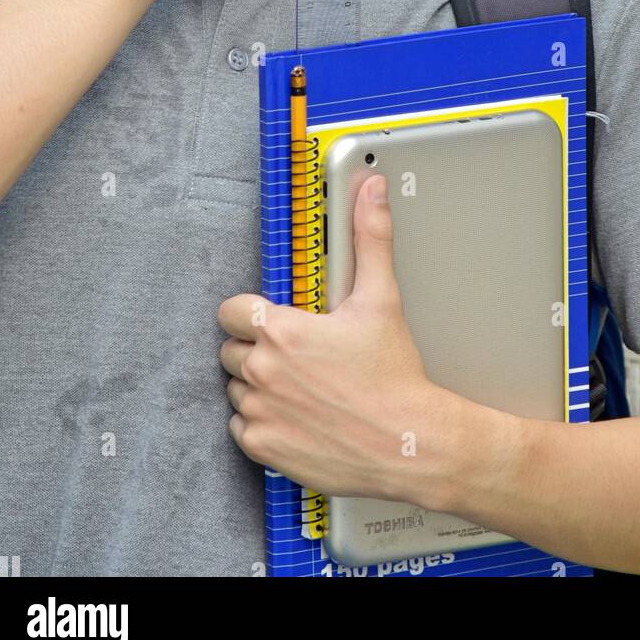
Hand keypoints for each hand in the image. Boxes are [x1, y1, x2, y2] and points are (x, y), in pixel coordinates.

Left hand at [218, 174, 450, 504]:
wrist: (408, 441)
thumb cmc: (393, 375)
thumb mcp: (382, 299)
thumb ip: (370, 239)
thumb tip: (371, 191)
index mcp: (281, 331)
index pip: (231, 311)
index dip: (251, 313)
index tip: (272, 319)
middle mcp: (262, 371)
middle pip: (232, 350)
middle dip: (257, 349)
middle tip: (297, 356)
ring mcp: (260, 412)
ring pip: (237, 389)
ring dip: (259, 386)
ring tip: (301, 386)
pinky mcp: (264, 447)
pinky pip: (242, 428)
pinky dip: (262, 423)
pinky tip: (296, 415)